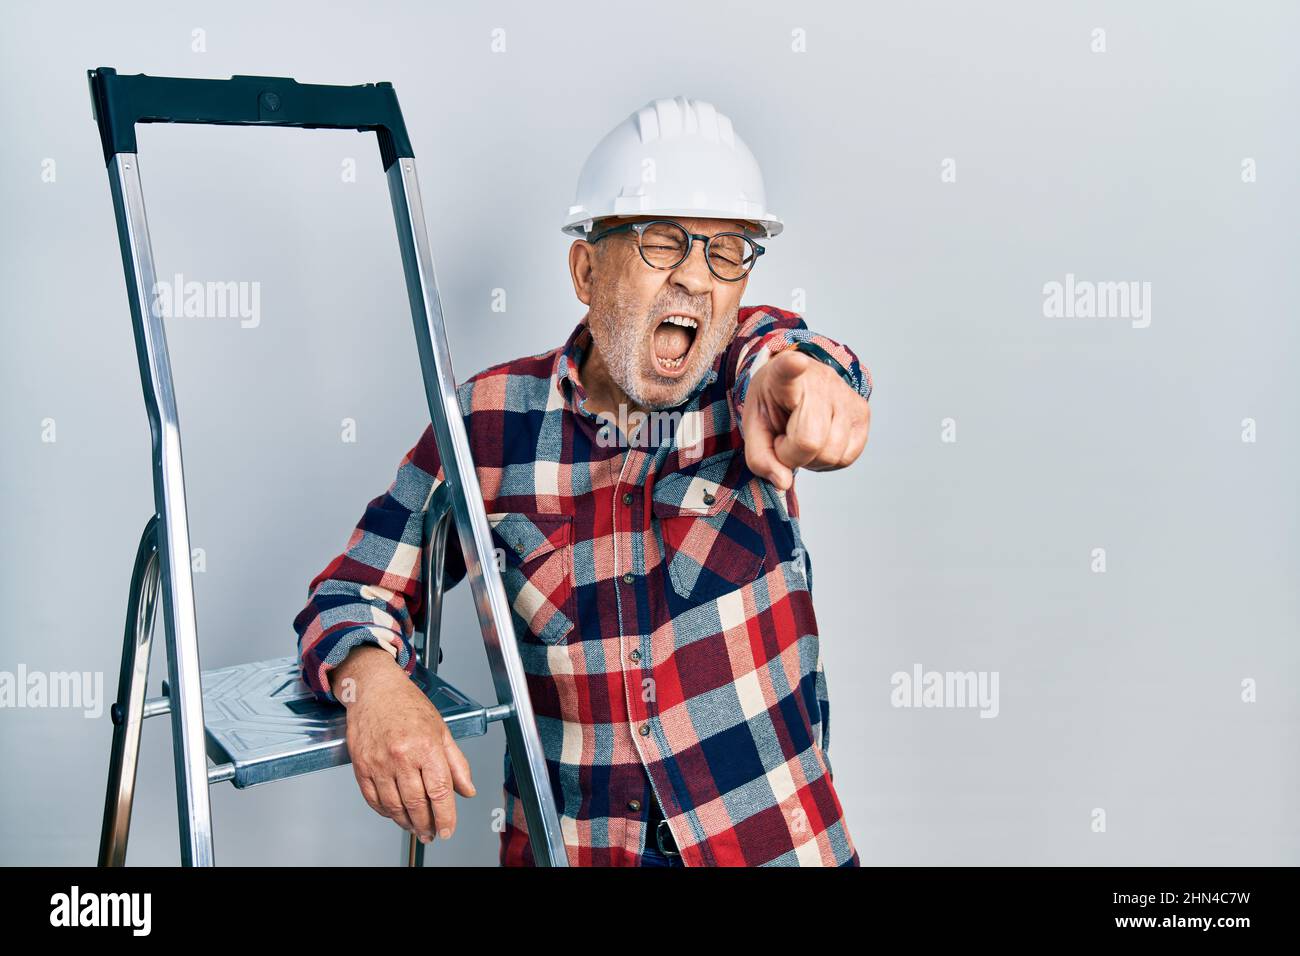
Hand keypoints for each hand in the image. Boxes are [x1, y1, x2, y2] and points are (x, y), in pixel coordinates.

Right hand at [332, 645, 476, 843]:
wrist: (374, 689)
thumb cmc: (407, 705)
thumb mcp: (441, 729)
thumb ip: (456, 763)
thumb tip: (467, 790)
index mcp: (426, 746)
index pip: (440, 791)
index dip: (446, 816)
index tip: (448, 829)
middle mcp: (401, 756)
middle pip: (417, 803)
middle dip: (427, 825)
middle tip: (432, 833)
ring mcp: (379, 763)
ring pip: (394, 806)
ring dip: (406, 822)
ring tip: (415, 827)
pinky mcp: (361, 766)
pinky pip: (373, 799)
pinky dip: (385, 812)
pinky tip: (395, 814)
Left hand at [741, 349, 870, 490]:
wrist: (798, 387)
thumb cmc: (773, 406)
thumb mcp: (754, 427)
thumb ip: (759, 458)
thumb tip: (784, 483)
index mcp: (784, 377)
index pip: (789, 370)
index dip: (792, 368)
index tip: (794, 362)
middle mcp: (821, 381)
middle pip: (809, 441)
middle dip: (791, 455)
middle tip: (783, 439)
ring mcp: (846, 396)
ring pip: (831, 454)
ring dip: (811, 459)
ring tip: (801, 437)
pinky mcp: (863, 413)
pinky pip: (846, 458)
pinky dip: (828, 461)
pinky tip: (819, 442)